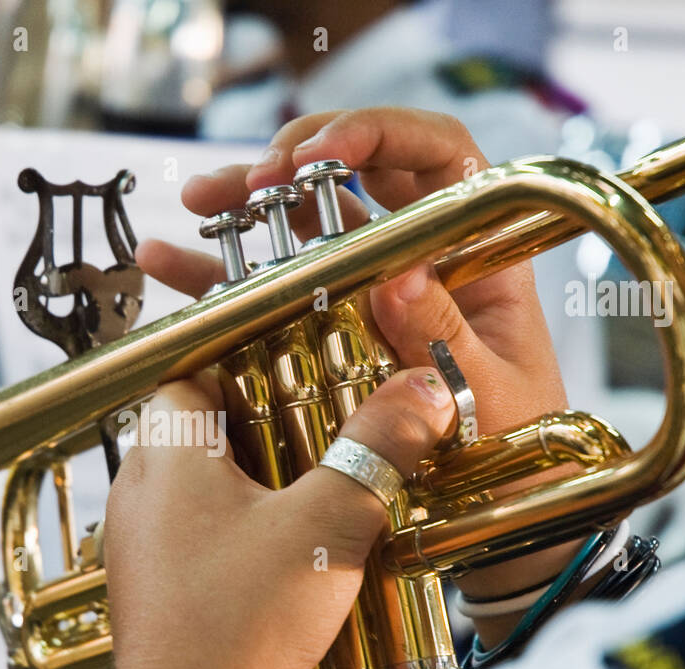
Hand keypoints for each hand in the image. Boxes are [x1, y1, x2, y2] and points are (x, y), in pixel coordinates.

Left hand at [102, 368, 456, 668]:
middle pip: (203, 433)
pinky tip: (302, 559)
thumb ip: (376, 450)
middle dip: (267, 429)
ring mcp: (148, 551)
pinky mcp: (167, 597)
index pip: (189, 372)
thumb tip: (421, 391)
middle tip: (326, 430)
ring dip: (263, 490)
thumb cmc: (237, 622)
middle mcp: (141, 497)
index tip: (299, 365)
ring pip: (208, 493)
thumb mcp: (327, 523)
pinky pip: (209, 546)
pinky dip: (251, 541)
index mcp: (163, 456)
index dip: (245, 361)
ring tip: (325, 493)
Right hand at [139, 107, 583, 601]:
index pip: (438, 157)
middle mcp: (419, 261)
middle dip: (294, 162)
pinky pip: (269, 291)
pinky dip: (220, 277)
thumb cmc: (515, 454)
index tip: (323, 150)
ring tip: (195, 204)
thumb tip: (395, 273)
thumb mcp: (487, 396)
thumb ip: (444, 336)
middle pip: (355, 178)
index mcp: (480, 255)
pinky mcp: (323, 333)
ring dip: (245, 209)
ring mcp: (366, 295)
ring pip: (303, 226)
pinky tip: (169, 263)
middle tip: (248, 178)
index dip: (380, 132)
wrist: (504, 519)